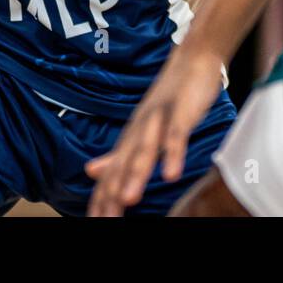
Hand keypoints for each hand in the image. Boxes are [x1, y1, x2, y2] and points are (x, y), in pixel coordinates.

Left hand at [86, 45, 224, 215]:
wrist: (191, 60)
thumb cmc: (170, 99)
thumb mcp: (142, 129)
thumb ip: (119, 153)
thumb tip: (91, 171)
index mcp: (130, 138)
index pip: (111, 174)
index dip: (102, 199)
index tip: (95, 222)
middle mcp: (139, 131)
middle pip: (123, 166)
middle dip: (112, 194)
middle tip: (104, 220)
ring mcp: (159, 121)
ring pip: (145, 151)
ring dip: (136, 175)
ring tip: (128, 201)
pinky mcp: (180, 113)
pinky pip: (176, 136)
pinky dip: (172, 154)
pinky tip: (170, 175)